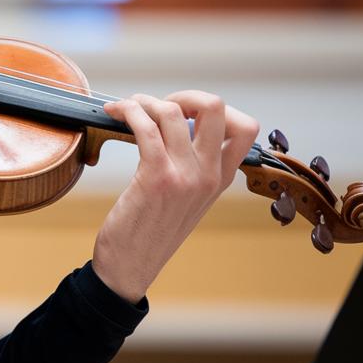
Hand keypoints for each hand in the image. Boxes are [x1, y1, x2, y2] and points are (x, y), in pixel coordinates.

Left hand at [94, 91, 258, 302]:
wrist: (130, 267)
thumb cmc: (150, 230)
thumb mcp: (185, 198)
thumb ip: (193, 166)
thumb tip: (178, 124)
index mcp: (220, 178)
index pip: (246, 127)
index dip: (214, 108)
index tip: (184, 112)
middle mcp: (209, 175)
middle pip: (217, 107)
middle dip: (185, 95)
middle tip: (159, 106)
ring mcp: (185, 176)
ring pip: (174, 111)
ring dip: (145, 101)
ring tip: (128, 109)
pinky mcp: (156, 178)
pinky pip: (146, 127)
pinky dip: (128, 111)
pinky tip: (116, 113)